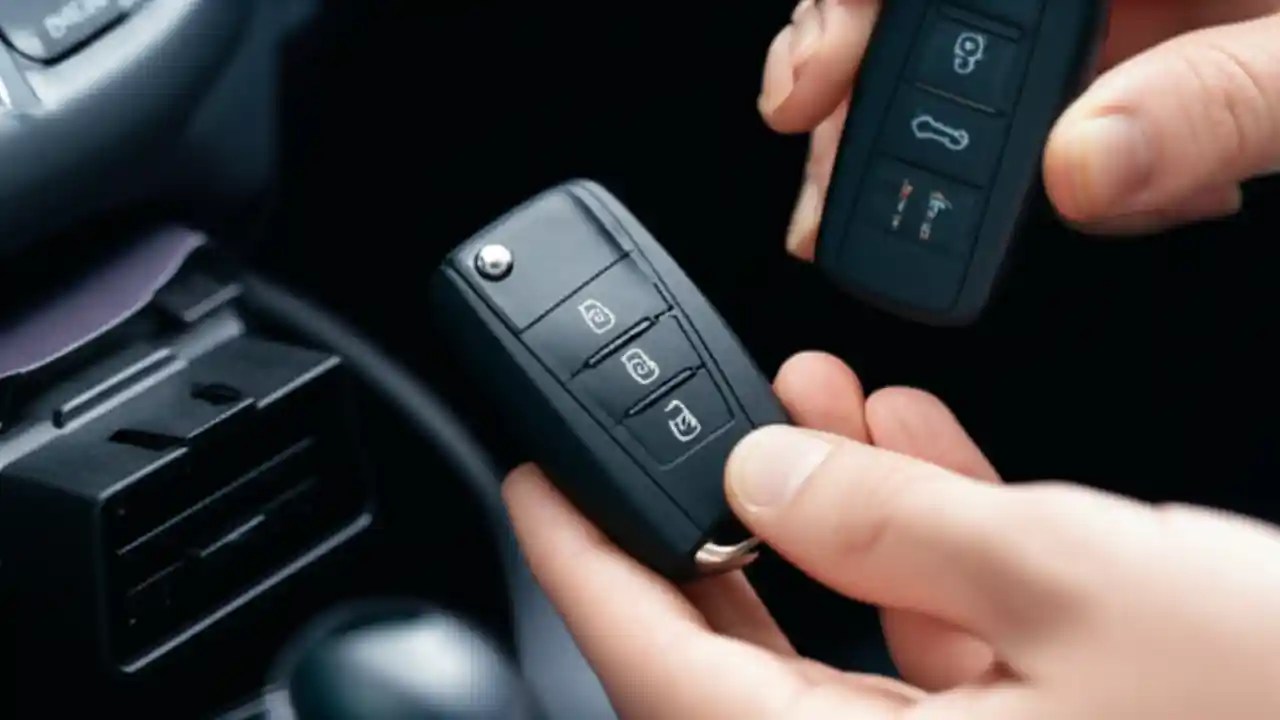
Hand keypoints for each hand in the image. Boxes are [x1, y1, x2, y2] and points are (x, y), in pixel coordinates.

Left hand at [503, 352, 1279, 718]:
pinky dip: (918, 549)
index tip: (539, 486)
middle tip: (671, 435)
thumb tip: (764, 478)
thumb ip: (898, 525)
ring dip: (824, 513)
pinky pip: (931, 645)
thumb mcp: (1078, 584)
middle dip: (710, 524)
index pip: (658, 674)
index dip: (581, 569)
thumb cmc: (1275, 707)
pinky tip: (914, 453)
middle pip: (736, 657)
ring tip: (805, 405)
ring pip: (841, 637)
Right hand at [765, 0, 1279, 253]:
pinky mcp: (1172, 23)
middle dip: (892, 108)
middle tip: (851, 198)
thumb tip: (1084, 170)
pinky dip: (1089, 155)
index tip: (809, 94)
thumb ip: (1223, 98)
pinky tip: (1145, 187)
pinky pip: (1082, 87)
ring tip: (1005, 212)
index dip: (851, 13)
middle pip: (944, 11)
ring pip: (1002, 60)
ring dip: (991, 153)